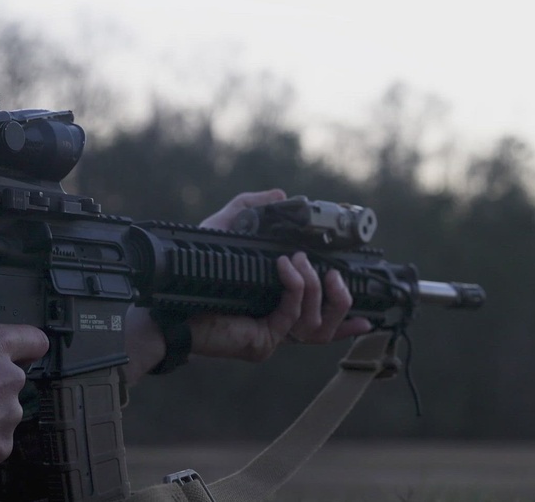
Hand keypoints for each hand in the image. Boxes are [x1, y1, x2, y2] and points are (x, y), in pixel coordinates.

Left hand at [191, 189, 370, 360]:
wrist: (167, 297)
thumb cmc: (193, 270)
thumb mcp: (225, 230)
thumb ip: (251, 209)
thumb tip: (282, 195)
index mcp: (275, 308)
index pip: (320, 322)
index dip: (346, 321)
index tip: (368, 314)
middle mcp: (277, 326)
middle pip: (327, 328)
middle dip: (340, 298)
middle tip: (332, 271)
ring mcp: (271, 336)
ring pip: (316, 322)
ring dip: (314, 285)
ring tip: (298, 260)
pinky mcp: (263, 340)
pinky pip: (291, 314)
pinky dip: (294, 287)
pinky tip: (285, 266)